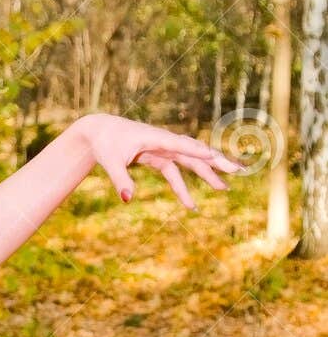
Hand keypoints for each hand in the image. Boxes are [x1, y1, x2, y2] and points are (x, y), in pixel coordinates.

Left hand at [77, 112, 244, 208]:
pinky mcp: (158, 156)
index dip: (197, 151)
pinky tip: (191, 205)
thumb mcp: (109, 162)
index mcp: (154, 137)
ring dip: (207, 174)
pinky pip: (175, 172)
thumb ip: (120, 179)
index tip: (215, 158)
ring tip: (224, 188)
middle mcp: (163, 141)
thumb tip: (127, 198)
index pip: (180, 145)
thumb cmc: (104, 143)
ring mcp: (162, 149)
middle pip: (194, 152)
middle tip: (238, 170)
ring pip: (190, 161)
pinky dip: (183, 188)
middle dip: (216, 161)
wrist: (99, 131)